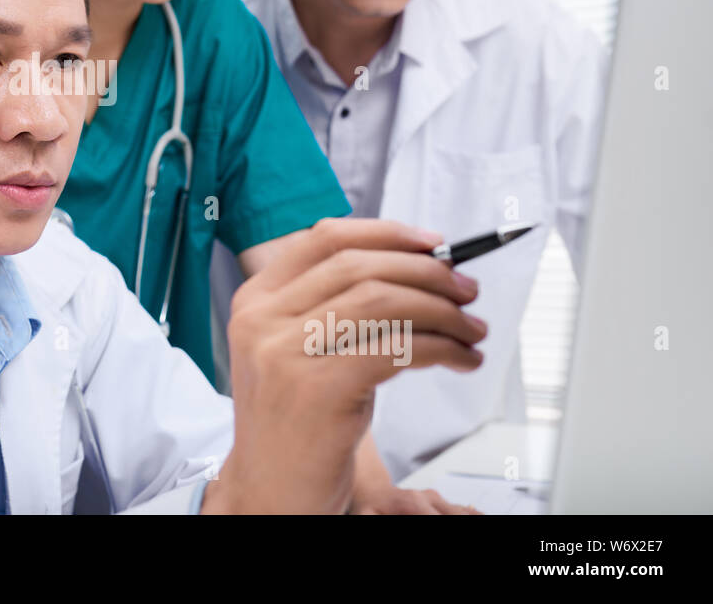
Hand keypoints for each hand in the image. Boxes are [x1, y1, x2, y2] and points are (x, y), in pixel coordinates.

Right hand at [200, 218, 484, 514]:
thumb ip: (330, 308)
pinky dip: (443, 348)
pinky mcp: (319, 387)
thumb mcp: (293, 352)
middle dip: (428, 273)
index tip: (433, 244)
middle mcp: (263, 319)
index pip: (324, 239)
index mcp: (254, 301)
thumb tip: (411, 271)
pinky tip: (460, 360)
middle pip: (361, 266)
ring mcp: (286, 352)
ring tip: (471, 330)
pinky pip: (399, 348)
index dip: (387, 233)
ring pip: (384, 301)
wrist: (269, 494)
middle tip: (465, 290)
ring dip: (443, 311)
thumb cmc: (293, 426)